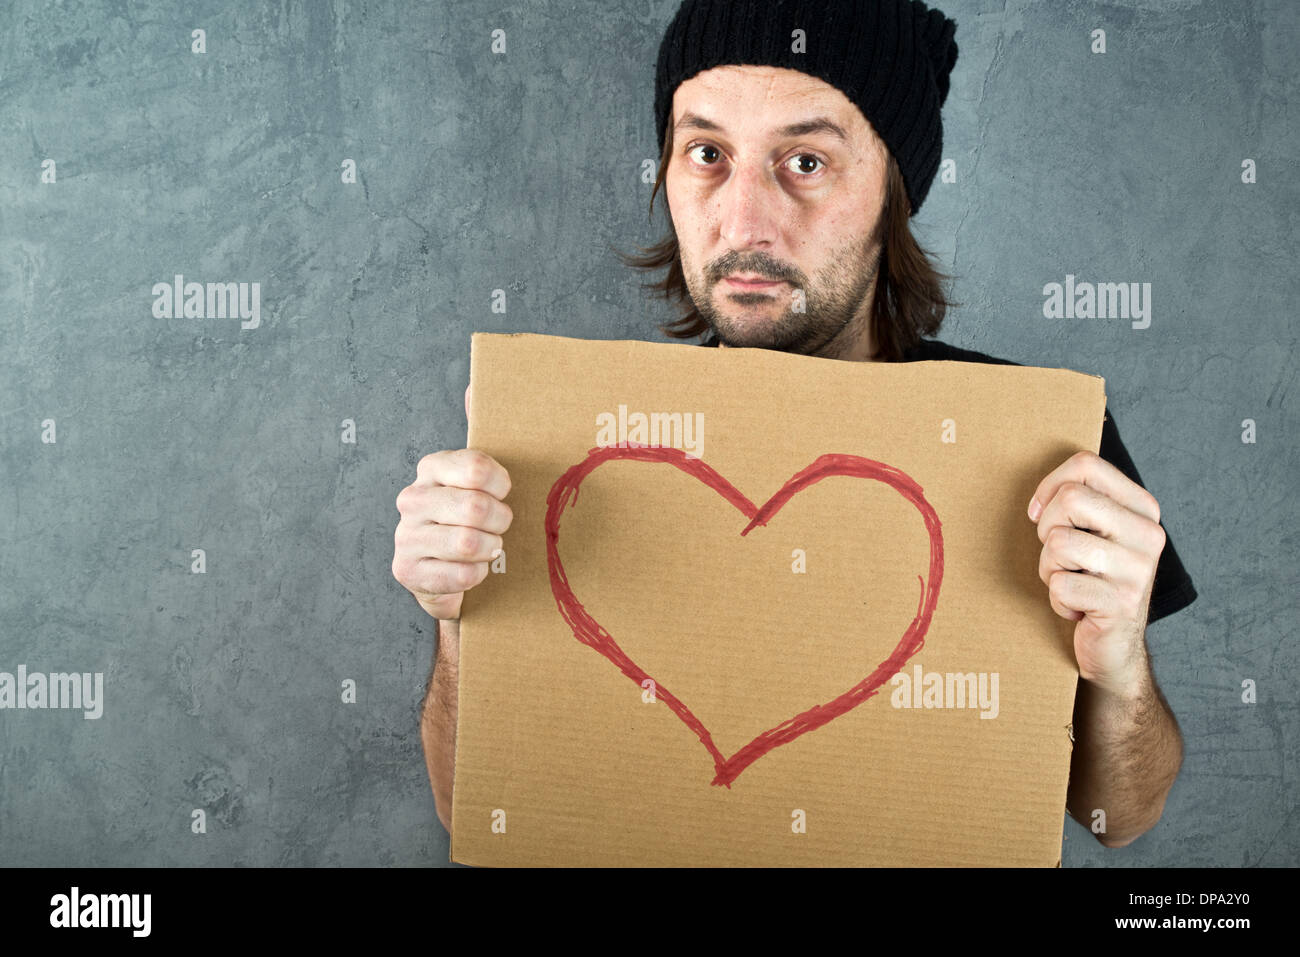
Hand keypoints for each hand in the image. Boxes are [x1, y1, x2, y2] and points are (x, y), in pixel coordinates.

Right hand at [392, 385, 512, 619]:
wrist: (447, 570)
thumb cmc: (471, 517)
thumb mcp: (480, 475)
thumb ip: (480, 429)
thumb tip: (475, 385)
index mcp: (432, 467)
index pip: (477, 467)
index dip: (501, 484)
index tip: (504, 492)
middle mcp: (412, 498)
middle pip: (475, 508)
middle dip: (501, 521)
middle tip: (501, 526)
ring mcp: (405, 536)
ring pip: (468, 542)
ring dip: (491, 548)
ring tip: (489, 548)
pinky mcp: (407, 571)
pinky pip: (461, 575)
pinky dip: (478, 575)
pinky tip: (474, 569)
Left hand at [1027, 450, 1166, 696]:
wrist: (1116, 647)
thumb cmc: (1093, 581)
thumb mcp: (1094, 534)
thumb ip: (1079, 502)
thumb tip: (1041, 497)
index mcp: (1144, 509)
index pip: (1086, 465)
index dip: (1050, 485)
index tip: (1041, 513)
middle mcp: (1149, 534)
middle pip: (1070, 499)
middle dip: (1047, 529)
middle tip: (1060, 556)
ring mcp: (1138, 569)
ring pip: (1058, 543)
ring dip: (1050, 569)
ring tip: (1071, 583)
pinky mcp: (1121, 603)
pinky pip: (1060, 585)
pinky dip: (1057, 599)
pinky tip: (1078, 608)